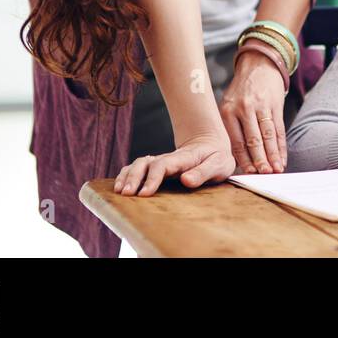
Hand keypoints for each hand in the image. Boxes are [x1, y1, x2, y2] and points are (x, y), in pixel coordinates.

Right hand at [113, 131, 234, 195]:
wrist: (211, 143)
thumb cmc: (216, 157)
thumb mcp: (218, 164)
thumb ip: (204, 172)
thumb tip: (186, 180)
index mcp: (184, 158)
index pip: (163, 165)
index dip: (152, 178)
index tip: (144, 193)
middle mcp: (168, 158)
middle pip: (145, 163)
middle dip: (134, 177)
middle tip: (126, 194)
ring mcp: (160, 161)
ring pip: (138, 164)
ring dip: (127, 176)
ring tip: (119, 192)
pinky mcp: (156, 167)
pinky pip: (136, 167)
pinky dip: (125, 175)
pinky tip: (119, 187)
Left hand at [220, 49, 289, 173]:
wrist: (259, 65)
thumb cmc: (241, 90)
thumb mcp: (228, 104)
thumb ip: (231, 127)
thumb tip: (236, 157)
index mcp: (228, 111)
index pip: (236, 141)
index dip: (243, 159)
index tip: (249, 173)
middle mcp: (244, 108)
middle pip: (253, 139)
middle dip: (260, 159)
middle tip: (264, 175)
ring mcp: (261, 106)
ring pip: (268, 136)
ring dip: (273, 155)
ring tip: (276, 170)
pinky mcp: (275, 104)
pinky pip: (279, 128)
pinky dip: (281, 146)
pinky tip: (282, 157)